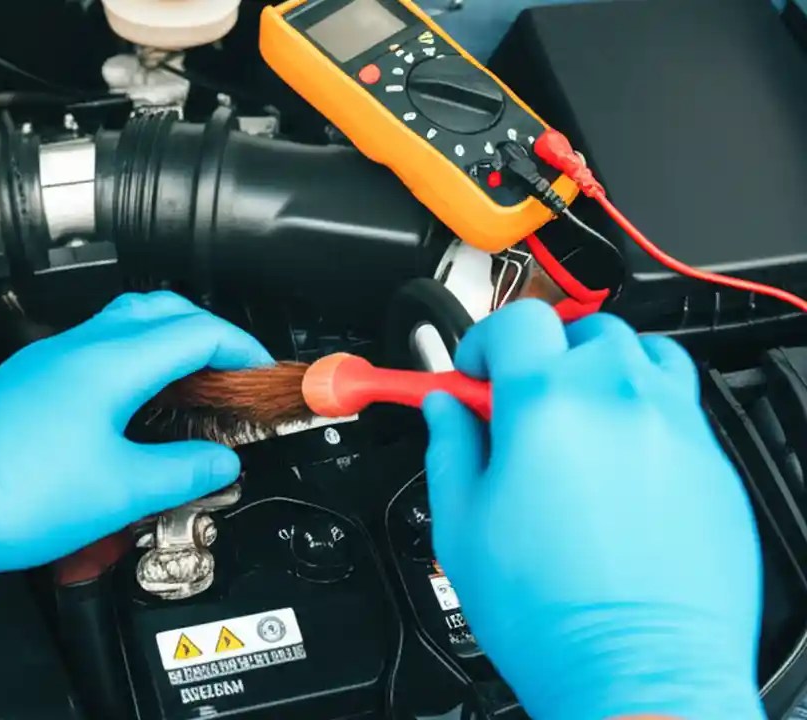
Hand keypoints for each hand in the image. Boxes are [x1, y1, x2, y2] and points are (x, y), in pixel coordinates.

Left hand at [0, 292, 272, 606]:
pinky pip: (95, 357)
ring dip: (167, 349)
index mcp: (107, 363)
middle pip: (161, 312)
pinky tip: (136, 413)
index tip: (263, 374)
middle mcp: (76, 350)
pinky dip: (131, 371)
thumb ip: (183, 473)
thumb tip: (218, 464)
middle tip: (234, 373)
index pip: (197, 332)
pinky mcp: (27, 385)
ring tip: (191, 394)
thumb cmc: (6, 494)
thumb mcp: (119, 493)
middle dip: (208, 334)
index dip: (243, 349)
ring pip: (124, 329)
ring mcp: (46, 363)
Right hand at [421, 301, 763, 719]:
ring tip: (574, 418)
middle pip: (582, 329)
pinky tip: (617, 460)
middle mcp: (618, 399)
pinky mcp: (712, 464)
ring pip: (641, 356)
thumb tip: (444, 409)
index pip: (517, 321)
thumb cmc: (550, 612)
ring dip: (600, 371)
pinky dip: (643, 411)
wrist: (637, 671)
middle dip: (543, 353)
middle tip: (516, 401)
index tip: (472, 372)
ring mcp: (675, 427)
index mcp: (546, 404)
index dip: (484, 340)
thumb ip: (449, 447)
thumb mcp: (462, 524)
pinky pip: (678, 406)